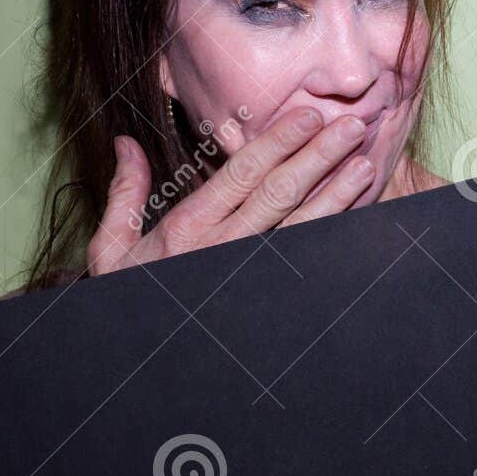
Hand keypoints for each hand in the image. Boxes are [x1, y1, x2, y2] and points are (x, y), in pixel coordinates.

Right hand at [87, 107, 375, 275]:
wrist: (141, 360)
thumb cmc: (130, 301)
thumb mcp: (112, 249)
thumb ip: (126, 193)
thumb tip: (125, 143)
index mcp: (188, 229)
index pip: (241, 175)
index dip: (278, 142)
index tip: (306, 115)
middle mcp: (223, 249)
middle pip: (279, 195)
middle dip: (318, 157)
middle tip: (351, 126)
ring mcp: (249, 275)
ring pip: (300, 229)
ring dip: (335, 196)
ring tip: (364, 166)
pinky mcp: (267, 299)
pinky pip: (303, 263)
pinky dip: (330, 238)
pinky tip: (355, 218)